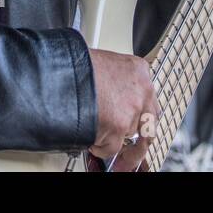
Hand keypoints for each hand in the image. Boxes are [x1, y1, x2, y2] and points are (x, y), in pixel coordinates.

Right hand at [87, 48, 157, 171]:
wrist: (63, 72)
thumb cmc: (79, 65)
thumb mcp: (106, 64)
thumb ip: (118, 82)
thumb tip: (114, 96)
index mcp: (139, 71)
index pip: (149, 100)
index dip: (140, 114)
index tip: (136, 123)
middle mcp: (141, 91)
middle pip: (147, 122)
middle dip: (139, 138)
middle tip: (130, 148)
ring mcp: (131, 110)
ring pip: (129, 135)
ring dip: (115, 138)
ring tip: (100, 136)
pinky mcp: (118, 127)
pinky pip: (112, 148)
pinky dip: (101, 148)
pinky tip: (92, 141)